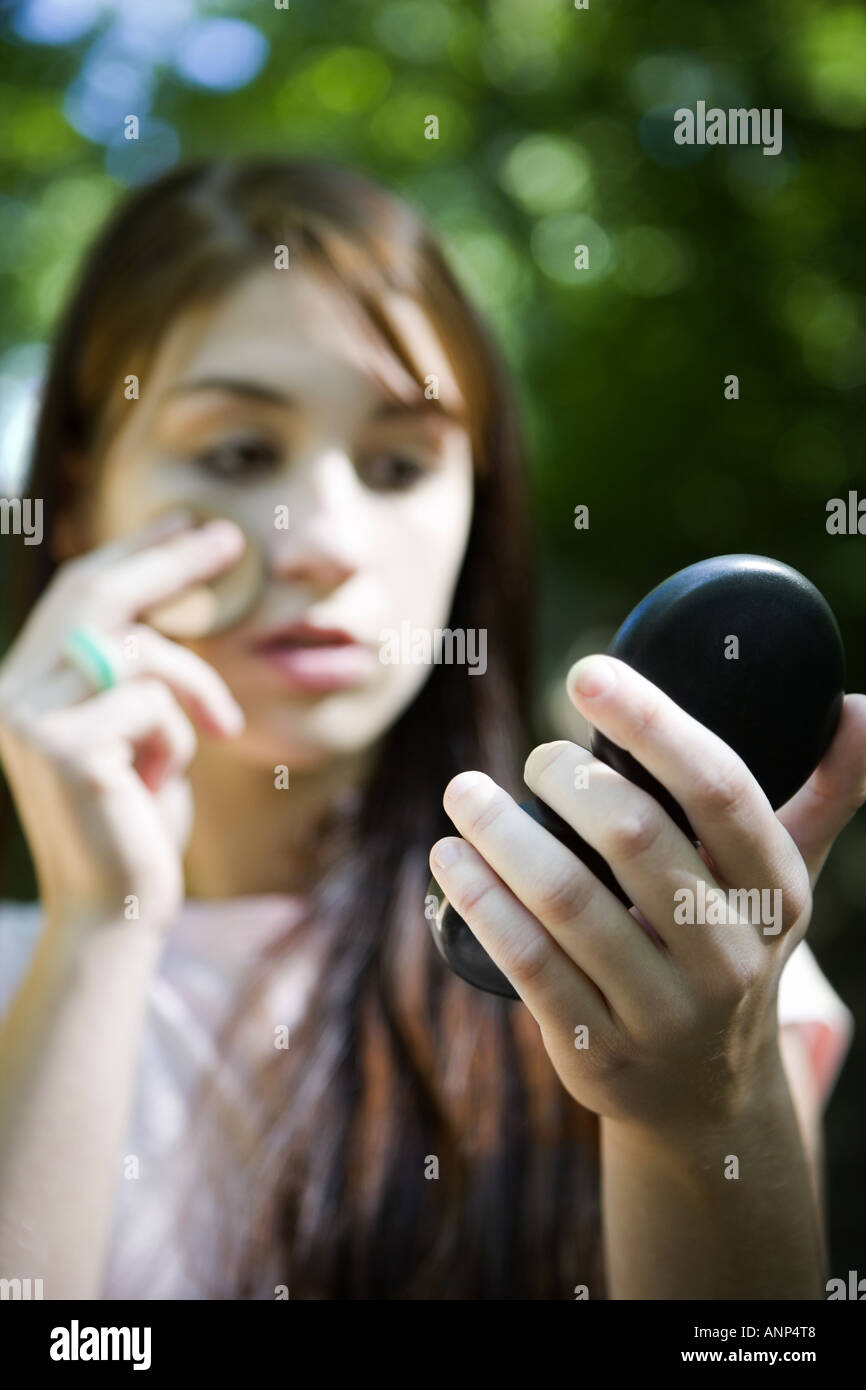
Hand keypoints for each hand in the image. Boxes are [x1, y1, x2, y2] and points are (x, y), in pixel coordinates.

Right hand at [0, 513, 246, 934]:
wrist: (121, 909)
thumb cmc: (138, 821)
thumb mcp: (140, 730)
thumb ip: (136, 670)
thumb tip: (173, 589)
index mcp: (25, 683)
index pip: (77, 594)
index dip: (134, 552)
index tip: (187, 523)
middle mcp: (12, 693)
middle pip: (97, 596)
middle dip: (170, 560)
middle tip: (231, 538)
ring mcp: (29, 718)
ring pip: (139, 649)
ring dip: (195, 686)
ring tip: (212, 730)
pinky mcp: (64, 747)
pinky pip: (152, 701)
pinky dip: (180, 735)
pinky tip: (162, 781)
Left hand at [430, 655, 865, 1133]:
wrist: (708, 1097)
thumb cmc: (732, 949)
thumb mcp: (783, 881)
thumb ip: (823, 792)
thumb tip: (864, 706)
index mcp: (777, 892)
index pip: (718, 786)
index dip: (650, 720)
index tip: (587, 672)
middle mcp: (730, 955)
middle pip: (635, 836)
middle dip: (567, 778)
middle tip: (533, 757)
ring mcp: (663, 1011)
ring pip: (567, 899)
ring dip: (502, 834)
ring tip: (465, 792)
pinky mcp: (598, 1053)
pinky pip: (528, 964)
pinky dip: (480, 901)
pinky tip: (451, 858)